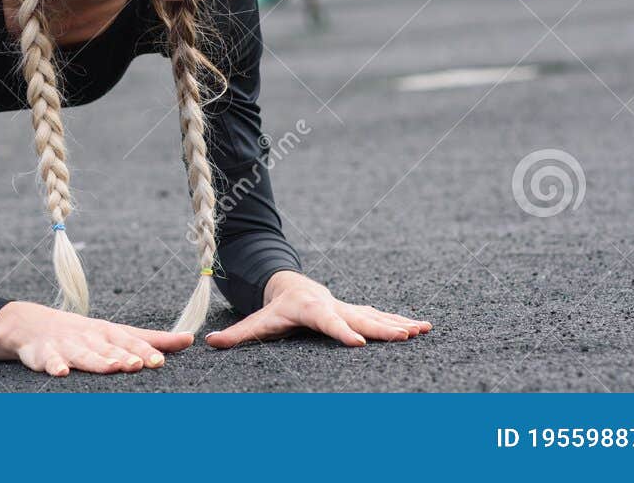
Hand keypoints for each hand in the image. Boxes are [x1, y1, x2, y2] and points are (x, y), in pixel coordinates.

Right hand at [0, 301, 195, 375]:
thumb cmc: (84, 333)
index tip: (160, 360)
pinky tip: (61, 373)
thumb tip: (190, 339)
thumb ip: (152, 338)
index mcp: (109, 332)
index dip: (145, 350)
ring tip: (112, 366)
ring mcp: (68, 345)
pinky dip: (55, 366)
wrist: (33, 324)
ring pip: (85, 354)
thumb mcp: (117, 332)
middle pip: (110, 348)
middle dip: (125, 355)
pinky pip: (51, 361)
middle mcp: (91, 337)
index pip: (131, 340)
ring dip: (98, 360)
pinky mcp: (45, 355)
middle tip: (139, 364)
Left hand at [204, 270, 430, 348]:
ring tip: (421, 330)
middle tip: (403, 337)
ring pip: (376, 316)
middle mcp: (334, 307)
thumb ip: (237, 334)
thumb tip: (210, 344)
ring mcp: (349, 309)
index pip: (327, 323)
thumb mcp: (257, 321)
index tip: (358, 343)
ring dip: (399, 324)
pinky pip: (383, 317)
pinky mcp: (359, 312)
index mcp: (311, 310)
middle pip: (360, 319)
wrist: (294, 288)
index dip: (341, 332)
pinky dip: (403, 322)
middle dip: (382, 328)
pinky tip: (423, 328)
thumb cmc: (276, 309)